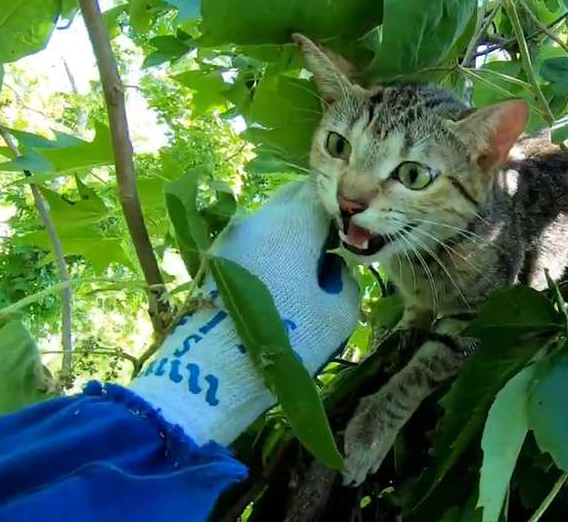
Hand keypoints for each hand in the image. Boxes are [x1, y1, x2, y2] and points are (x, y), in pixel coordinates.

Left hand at [209, 180, 360, 373]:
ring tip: (302, 273)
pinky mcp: (215, 258)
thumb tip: (332, 268)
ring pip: (270, 220)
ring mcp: (232, 237)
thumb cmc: (287, 340)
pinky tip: (276, 284)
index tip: (353, 237)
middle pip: (293, 199)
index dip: (344, 213)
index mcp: (293, 224)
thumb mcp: (338, 316)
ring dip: (290, 236)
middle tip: (331, 249)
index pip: (325, 195)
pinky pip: (251, 241)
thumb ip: (346, 281)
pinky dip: (268, 252)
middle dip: (315, 216)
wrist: (214, 372)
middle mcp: (259, 219)